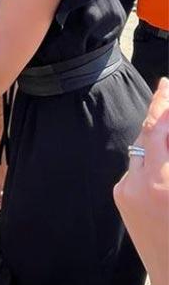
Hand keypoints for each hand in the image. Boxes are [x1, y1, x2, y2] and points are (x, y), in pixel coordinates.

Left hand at [114, 78, 168, 284]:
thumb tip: (167, 131)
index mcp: (160, 183)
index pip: (158, 133)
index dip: (164, 106)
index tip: (168, 85)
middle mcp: (135, 184)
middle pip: (146, 136)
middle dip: (158, 113)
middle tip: (167, 89)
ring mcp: (124, 192)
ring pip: (140, 151)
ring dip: (155, 135)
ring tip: (167, 116)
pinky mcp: (121, 199)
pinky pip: (136, 168)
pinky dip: (150, 155)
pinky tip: (162, 149)